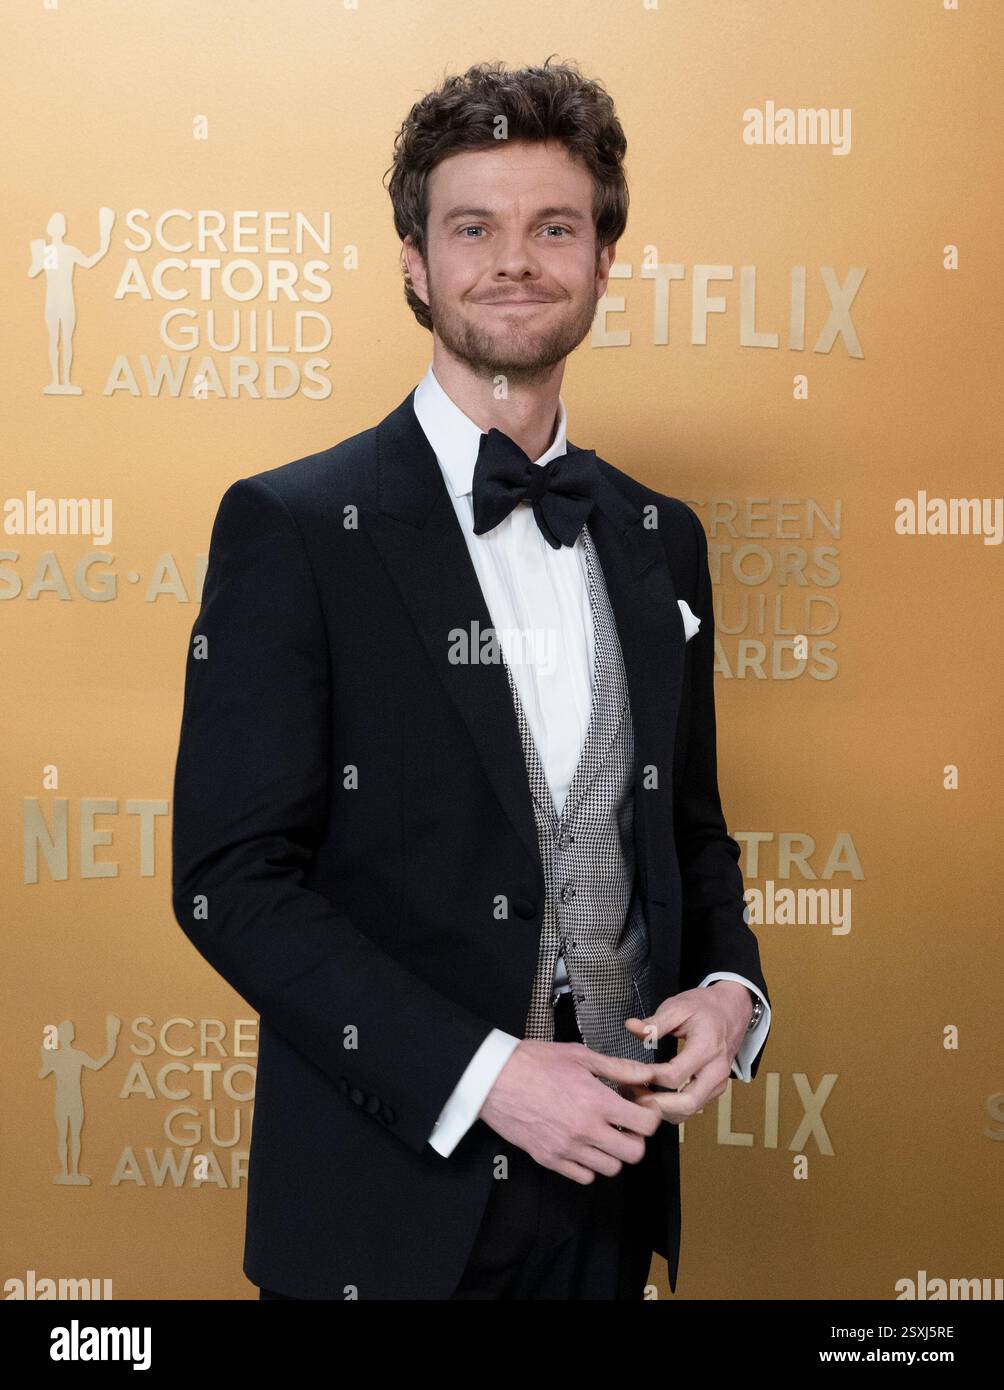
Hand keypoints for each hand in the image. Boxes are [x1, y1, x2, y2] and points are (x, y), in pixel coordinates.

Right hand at [478, 1040, 662, 1183]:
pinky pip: (584, 1176)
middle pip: (634, 1153)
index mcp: (597, 1102)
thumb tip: (646, 1074)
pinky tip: (583, 1144)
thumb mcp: (580, 1056)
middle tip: (625, 1123)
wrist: (494, 1079)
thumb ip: (618, 1068)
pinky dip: (589, 1165)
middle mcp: (586, 1130)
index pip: (646, 1125)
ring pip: (611, 1168)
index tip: (641, 1107)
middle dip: (635, 1137)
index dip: (650, 1115)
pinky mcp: (550, 1159)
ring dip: (613, 1152)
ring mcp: (567, 1149)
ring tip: (603, 1133)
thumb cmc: (534, 1062)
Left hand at [620, 981, 752, 1123]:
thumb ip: (655, 1022)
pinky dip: (670, 1109)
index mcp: (707, 1047)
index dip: (647, 1077)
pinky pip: (692, 1108)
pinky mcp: (715, 1090)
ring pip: (689, 1111)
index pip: (674, 1075)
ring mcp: (718, 1083)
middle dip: (655, 1104)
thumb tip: (631, 1027)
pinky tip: (651, 1096)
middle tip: (629, 1094)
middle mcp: (716, 1071)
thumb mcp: (679, 1007)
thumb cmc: (705, 1007)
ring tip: (636, 1094)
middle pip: (686, 1103)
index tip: (625, 1073)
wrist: (732, 1009)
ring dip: (660, 1110)